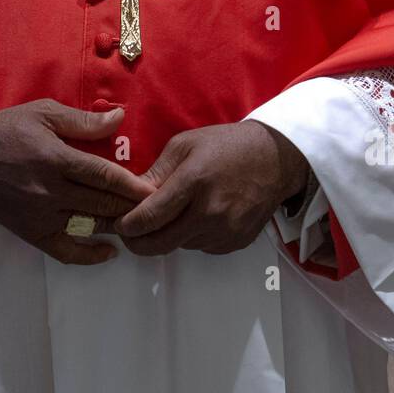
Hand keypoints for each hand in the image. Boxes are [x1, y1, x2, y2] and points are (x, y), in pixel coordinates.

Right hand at [0, 99, 152, 264]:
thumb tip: (120, 118)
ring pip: (89, 226)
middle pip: (102, 203)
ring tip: (142, 225)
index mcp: (55, 158)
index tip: (156, 190)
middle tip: (159, 208)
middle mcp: (49, 191)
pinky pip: (65, 251)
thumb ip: (83, 121)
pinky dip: (89, 255)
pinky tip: (109, 251)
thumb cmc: (7, 129)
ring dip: (117, 227)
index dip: (133, 185)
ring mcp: (40, 215)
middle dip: (132, 207)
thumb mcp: (44, 113)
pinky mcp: (30, 232)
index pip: (103, 176)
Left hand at [114, 121, 309, 256]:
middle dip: (138, 242)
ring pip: (180, 246)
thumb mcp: (184, 145)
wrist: (274, 159)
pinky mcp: (235, 242)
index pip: (149, 217)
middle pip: (160, 244)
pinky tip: (197, 216)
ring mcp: (225, 231)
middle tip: (129, 234)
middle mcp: (210, 212)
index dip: (127, 226)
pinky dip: (191, 237)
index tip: (118, 224)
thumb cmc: (227, 146)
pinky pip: (201, 247)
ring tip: (173, 214)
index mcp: (194, 182)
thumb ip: (155, 172)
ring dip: (169, 236)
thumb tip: (129, 195)